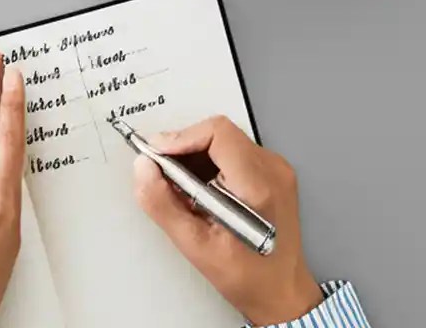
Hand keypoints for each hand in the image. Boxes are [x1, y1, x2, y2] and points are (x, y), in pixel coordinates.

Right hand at [133, 116, 322, 325]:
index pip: (216, 133)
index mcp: (258, 185)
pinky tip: (200, 191)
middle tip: (163, 177)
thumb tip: (143, 168)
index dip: (179, 138)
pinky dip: (208, 165)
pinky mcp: (272, 174)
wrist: (282, 292)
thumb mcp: (195, 245)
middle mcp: (273, 170)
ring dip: (194, 158)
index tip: (156, 157)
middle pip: (217, 135)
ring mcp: (276, 170)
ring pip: (222, 142)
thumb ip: (163, 203)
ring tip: (183, 191)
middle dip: (183, 150)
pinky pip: (232, 153)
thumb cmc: (247, 276)